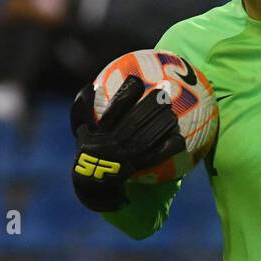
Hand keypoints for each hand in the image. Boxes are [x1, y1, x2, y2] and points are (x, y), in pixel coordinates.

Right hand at [70, 74, 182, 211]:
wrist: (93, 180)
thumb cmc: (88, 147)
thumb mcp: (79, 128)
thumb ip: (81, 107)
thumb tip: (90, 84)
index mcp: (101, 131)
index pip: (115, 108)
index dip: (127, 93)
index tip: (137, 80)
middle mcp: (114, 142)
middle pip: (136, 122)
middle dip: (151, 107)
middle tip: (164, 93)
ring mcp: (127, 155)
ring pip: (149, 138)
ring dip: (162, 124)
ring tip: (172, 114)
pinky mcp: (138, 166)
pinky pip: (157, 157)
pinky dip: (169, 147)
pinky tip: (180, 138)